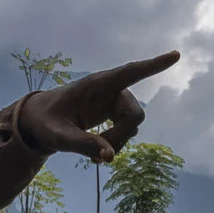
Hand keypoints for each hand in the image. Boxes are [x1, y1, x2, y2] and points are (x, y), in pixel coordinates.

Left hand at [16, 51, 180, 162]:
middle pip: (134, 112)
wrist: (37, 122)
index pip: (129, 72)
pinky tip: (100, 154)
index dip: (153, 66)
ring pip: (132, 124)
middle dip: (122, 135)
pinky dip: (116, 145)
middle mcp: (108, 90)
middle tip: (101, 154)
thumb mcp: (59, 137)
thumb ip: (82, 144)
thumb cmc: (44, 123)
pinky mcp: (111, 113)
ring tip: (95, 157)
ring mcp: (111, 101)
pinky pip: (127, 130)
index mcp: (95, 85)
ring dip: (119, 143)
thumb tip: (110, 156)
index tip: (176, 55)